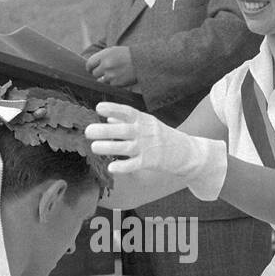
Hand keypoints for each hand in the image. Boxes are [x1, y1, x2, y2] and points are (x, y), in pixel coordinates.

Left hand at [85, 45, 137, 88]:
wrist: (143, 61)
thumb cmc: (129, 55)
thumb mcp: (114, 50)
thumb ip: (103, 57)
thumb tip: (93, 64)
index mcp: (104, 55)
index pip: (89, 63)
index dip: (89, 67)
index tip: (91, 69)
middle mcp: (106, 65)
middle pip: (94, 73)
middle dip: (99, 73)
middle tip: (106, 71)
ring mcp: (110, 75)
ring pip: (101, 81)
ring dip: (105, 79)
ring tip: (115, 73)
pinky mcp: (116, 83)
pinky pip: (110, 85)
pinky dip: (113, 82)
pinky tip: (120, 77)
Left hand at [87, 103, 227, 199]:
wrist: (186, 152)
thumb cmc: (163, 136)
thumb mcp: (148, 124)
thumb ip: (128, 121)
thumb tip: (108, 118)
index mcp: (143, 120)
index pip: (127, 112)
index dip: (113, 109)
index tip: (98, 108)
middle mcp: (144, 132)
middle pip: (123, 130)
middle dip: (105, 131)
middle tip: (88, 131)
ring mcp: (148, 147)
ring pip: (126, 147)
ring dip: (109, 147)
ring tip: (93, 147)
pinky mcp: (150, 162)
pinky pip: (135, 164)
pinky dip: (123, 166)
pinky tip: (111, 167)